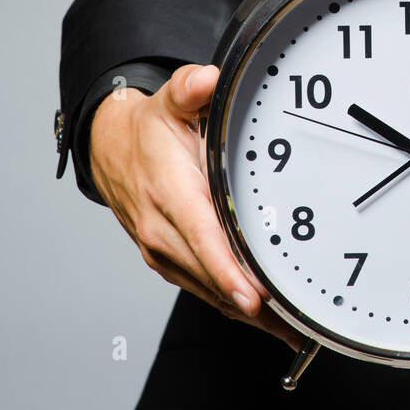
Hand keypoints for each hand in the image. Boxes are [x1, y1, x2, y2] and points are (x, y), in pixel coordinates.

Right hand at [89, 63, 303, 350]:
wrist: (111, 151)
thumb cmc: (150, 131)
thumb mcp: (170, 100)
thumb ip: (190, 88)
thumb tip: (207, 78)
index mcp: (169, 193)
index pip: (203, 238)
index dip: (229, 271)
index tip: (255, 296)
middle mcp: (162, 230)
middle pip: (212, 276)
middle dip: (253, 304)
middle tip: (298, 322)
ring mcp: (163, 251)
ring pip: (209, 291)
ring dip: (248, 313)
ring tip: (293, 330)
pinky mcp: (169, 261)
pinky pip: (204, 289)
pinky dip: (233, 305)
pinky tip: (265, 319)